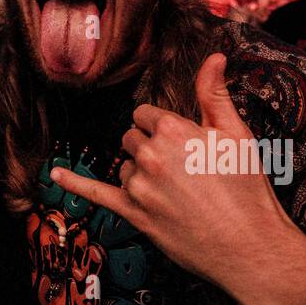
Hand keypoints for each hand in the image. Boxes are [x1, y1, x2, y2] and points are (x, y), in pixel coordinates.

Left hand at [51, 53, 305, 304]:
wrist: (250, 247)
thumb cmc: (247, 190)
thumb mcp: (236, 134)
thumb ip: (215, 94)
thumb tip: (214, 57)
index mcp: (173, 129)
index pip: (145, 115)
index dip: (161, 127)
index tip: (179, 142)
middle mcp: (150, 154)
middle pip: (132, 139)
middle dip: (150, 148)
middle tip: (182, 169)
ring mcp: (138, 185)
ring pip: (125, 167)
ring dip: (141, 173)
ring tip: (177, 192)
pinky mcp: (133, 214)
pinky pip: (95, 193)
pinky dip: (74, 182)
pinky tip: (55, 174)